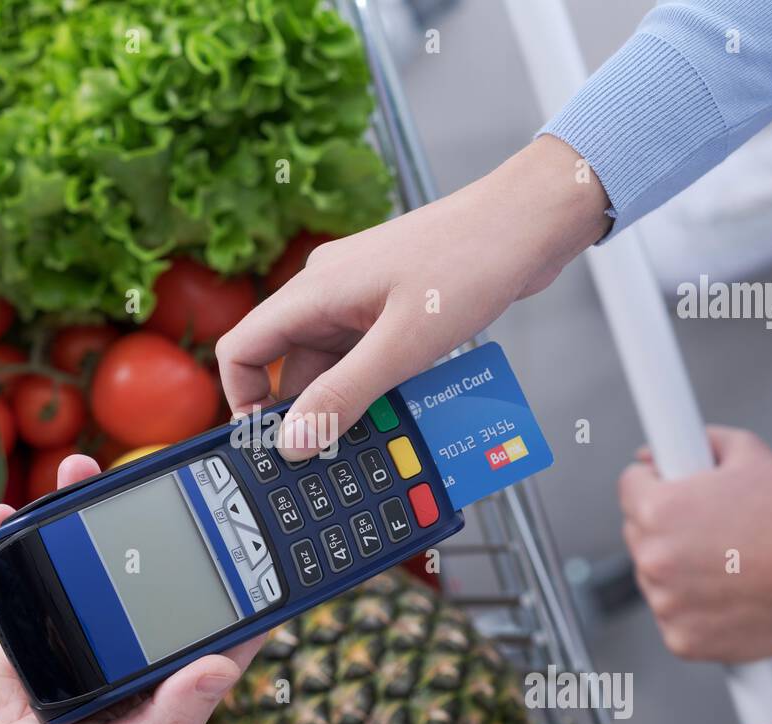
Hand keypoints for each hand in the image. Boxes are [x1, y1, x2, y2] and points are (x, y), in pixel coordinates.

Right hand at [0, 454, 263, 723]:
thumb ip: (170, 719)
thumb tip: (222, 668)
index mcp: (160, 684)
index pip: (214, 632)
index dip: (241, 592)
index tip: (258, 542)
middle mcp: (127, 651)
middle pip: (149, 576)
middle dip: (151, 526)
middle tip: (153, 481)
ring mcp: (79, 632)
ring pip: (91, 559)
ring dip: (81, 513)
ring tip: (75, 472)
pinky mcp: (32, 624)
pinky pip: (30, 571)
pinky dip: (18, 538)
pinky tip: (7, 512)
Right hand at [217, 135, 609, 458]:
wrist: (529, 223)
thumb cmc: (470, 263)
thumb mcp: (402, 346)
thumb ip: (343, 396)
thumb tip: (295, 440)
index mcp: (314, 290)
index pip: (242, 349)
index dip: (245, 400)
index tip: (271, 442)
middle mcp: (327, 291)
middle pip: (289, 364)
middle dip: (309, 410)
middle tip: (335, 451)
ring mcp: (358, 297)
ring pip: (331, 364)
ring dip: (350, 400)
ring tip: (380, 430)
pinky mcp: (389, 305)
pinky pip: (365, 354)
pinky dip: (377, 383)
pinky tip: (404, 402)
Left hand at [618, 427, 771, 662]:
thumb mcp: (747, 453)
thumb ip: (697, 440)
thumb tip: (652, 453)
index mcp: (657, 509)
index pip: (629, 486)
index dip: (656, 482)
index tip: (676, 488)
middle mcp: (652, 558)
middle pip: (637, 532)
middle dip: (666, 526)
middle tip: (713, 528)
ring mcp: (665, 603)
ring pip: (653, 576)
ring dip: (676, 569)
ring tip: (727, 562)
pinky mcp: (681, 639)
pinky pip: (673, 616)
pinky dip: (693, 609)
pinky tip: (728, 594)